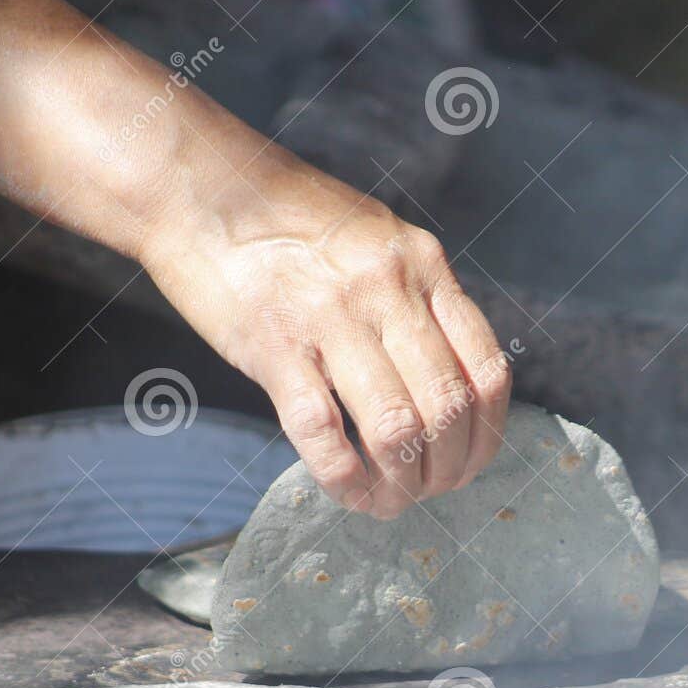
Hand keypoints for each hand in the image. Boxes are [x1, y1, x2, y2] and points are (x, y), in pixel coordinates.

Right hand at [141, 155, 511, 517]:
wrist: (199, 185)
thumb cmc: (290, 220)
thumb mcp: (380, 239)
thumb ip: (418, 300)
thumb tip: (450, 381)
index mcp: (423, 266)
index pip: (486, 369)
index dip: (488, 434)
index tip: (472, 461)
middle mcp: (388, 291)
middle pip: (447, 409)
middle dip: (448, 470)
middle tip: (433, 491)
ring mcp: (331, 319)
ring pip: (397, 430)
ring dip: (402, 485)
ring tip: (393, 502)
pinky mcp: (274, 347)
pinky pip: (324, 434)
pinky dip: (346, 480)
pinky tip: (351, 493)